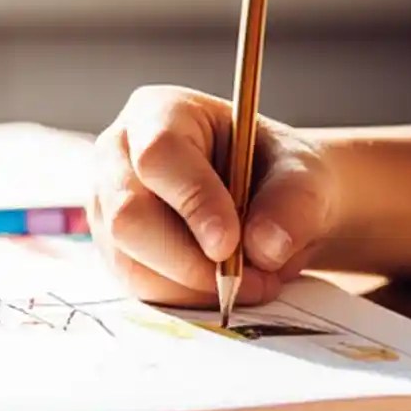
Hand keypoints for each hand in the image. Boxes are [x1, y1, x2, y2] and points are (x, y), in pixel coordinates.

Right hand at [91, 85, 338, 306]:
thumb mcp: (303, 173)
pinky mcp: (112, 249)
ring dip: (192, 286)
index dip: (192, 201)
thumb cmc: (276, 172)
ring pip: (130, 260)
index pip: (158, 156)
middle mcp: (117, 157)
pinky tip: (222, 286)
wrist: (267, 200)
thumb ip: (293, 203)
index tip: (230, 243)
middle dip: (188, 260)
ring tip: (249, 283)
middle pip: (128, 216)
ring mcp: (106, 207)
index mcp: (156, 113)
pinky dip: (185, 298)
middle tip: (247, 278)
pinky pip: (137, 286)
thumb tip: (264, 247)